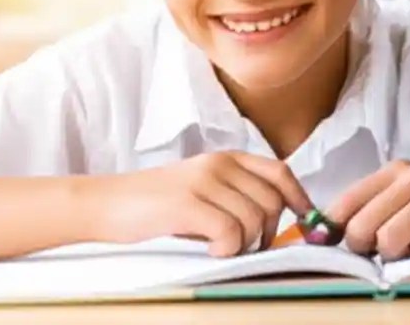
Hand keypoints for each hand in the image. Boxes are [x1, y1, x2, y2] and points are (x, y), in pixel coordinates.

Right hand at [88, 152, 312, 256]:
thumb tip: (276, 222)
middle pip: (272, 201)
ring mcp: (203, 182)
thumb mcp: (201, 190)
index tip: (305, 222)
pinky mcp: (187, 203)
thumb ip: (234, 196)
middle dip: (268, 232)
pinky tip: (209, 251)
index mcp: (226, 159)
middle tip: (245, 247)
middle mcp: (219, 164)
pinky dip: (226, 249)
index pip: (280, 173)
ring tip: (220, 248)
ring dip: (244, 244)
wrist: (104, 204)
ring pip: (254, 220)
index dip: (299, 199)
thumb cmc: (154, 206)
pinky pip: (231, 232)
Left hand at [326, 160, 409, 260]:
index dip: (340, 236)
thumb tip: (322, 236)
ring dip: (401, 256)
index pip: (343, 206)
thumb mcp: (403, 204)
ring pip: (390, 241)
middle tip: (393, 250)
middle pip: (361, 229)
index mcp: (392, 172)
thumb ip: (367, 213)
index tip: (356, 247)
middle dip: (371, 251)